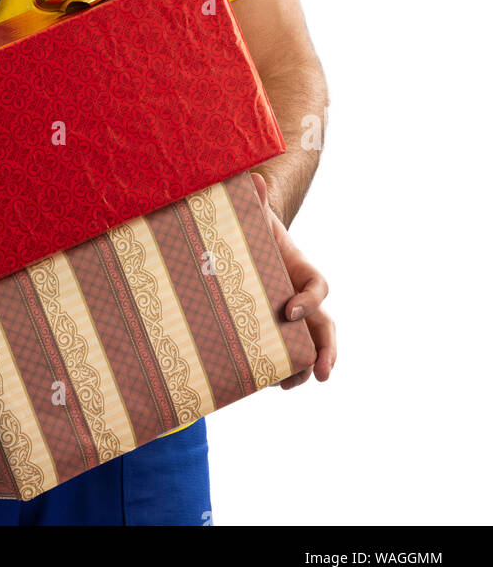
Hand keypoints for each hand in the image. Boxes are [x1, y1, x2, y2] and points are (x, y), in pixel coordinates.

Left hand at [250, 172, 336, 389]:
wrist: (239, 244)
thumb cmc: (250, 229)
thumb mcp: (251, 216)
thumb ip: (254, 201)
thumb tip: (254, 181)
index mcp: (300, 270)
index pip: (318, 287)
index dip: (309, 300)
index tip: (289, 311)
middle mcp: (301, 298)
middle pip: (325, 327)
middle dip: (328, 351)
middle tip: (322, 373)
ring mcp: (289, 318)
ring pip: (308, 347)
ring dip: (305, 367)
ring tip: (290, 385)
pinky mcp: (271, 330)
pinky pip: (284, 353)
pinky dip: (281, 370)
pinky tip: (268, 382)